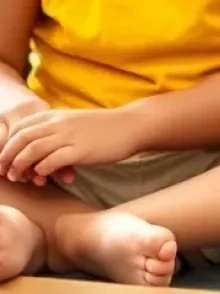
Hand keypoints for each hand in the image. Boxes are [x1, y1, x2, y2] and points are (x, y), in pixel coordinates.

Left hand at [0, 108, 140, 181]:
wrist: (132, 125)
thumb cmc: (105, 128)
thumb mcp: (76, 122)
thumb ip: (56, 130)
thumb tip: (37, 147)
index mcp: (57, 115)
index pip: (20, 127)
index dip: (7, 144)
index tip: (5, 160)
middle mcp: (60, 123)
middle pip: (21, 139)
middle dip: (7, 157)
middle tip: (5, 173)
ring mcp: (70, 136)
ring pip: (32, 150)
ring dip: (20, 166)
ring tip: (20, 178)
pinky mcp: (81, 150)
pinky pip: (51, 161)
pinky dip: (41, 170)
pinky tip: (42, 176)